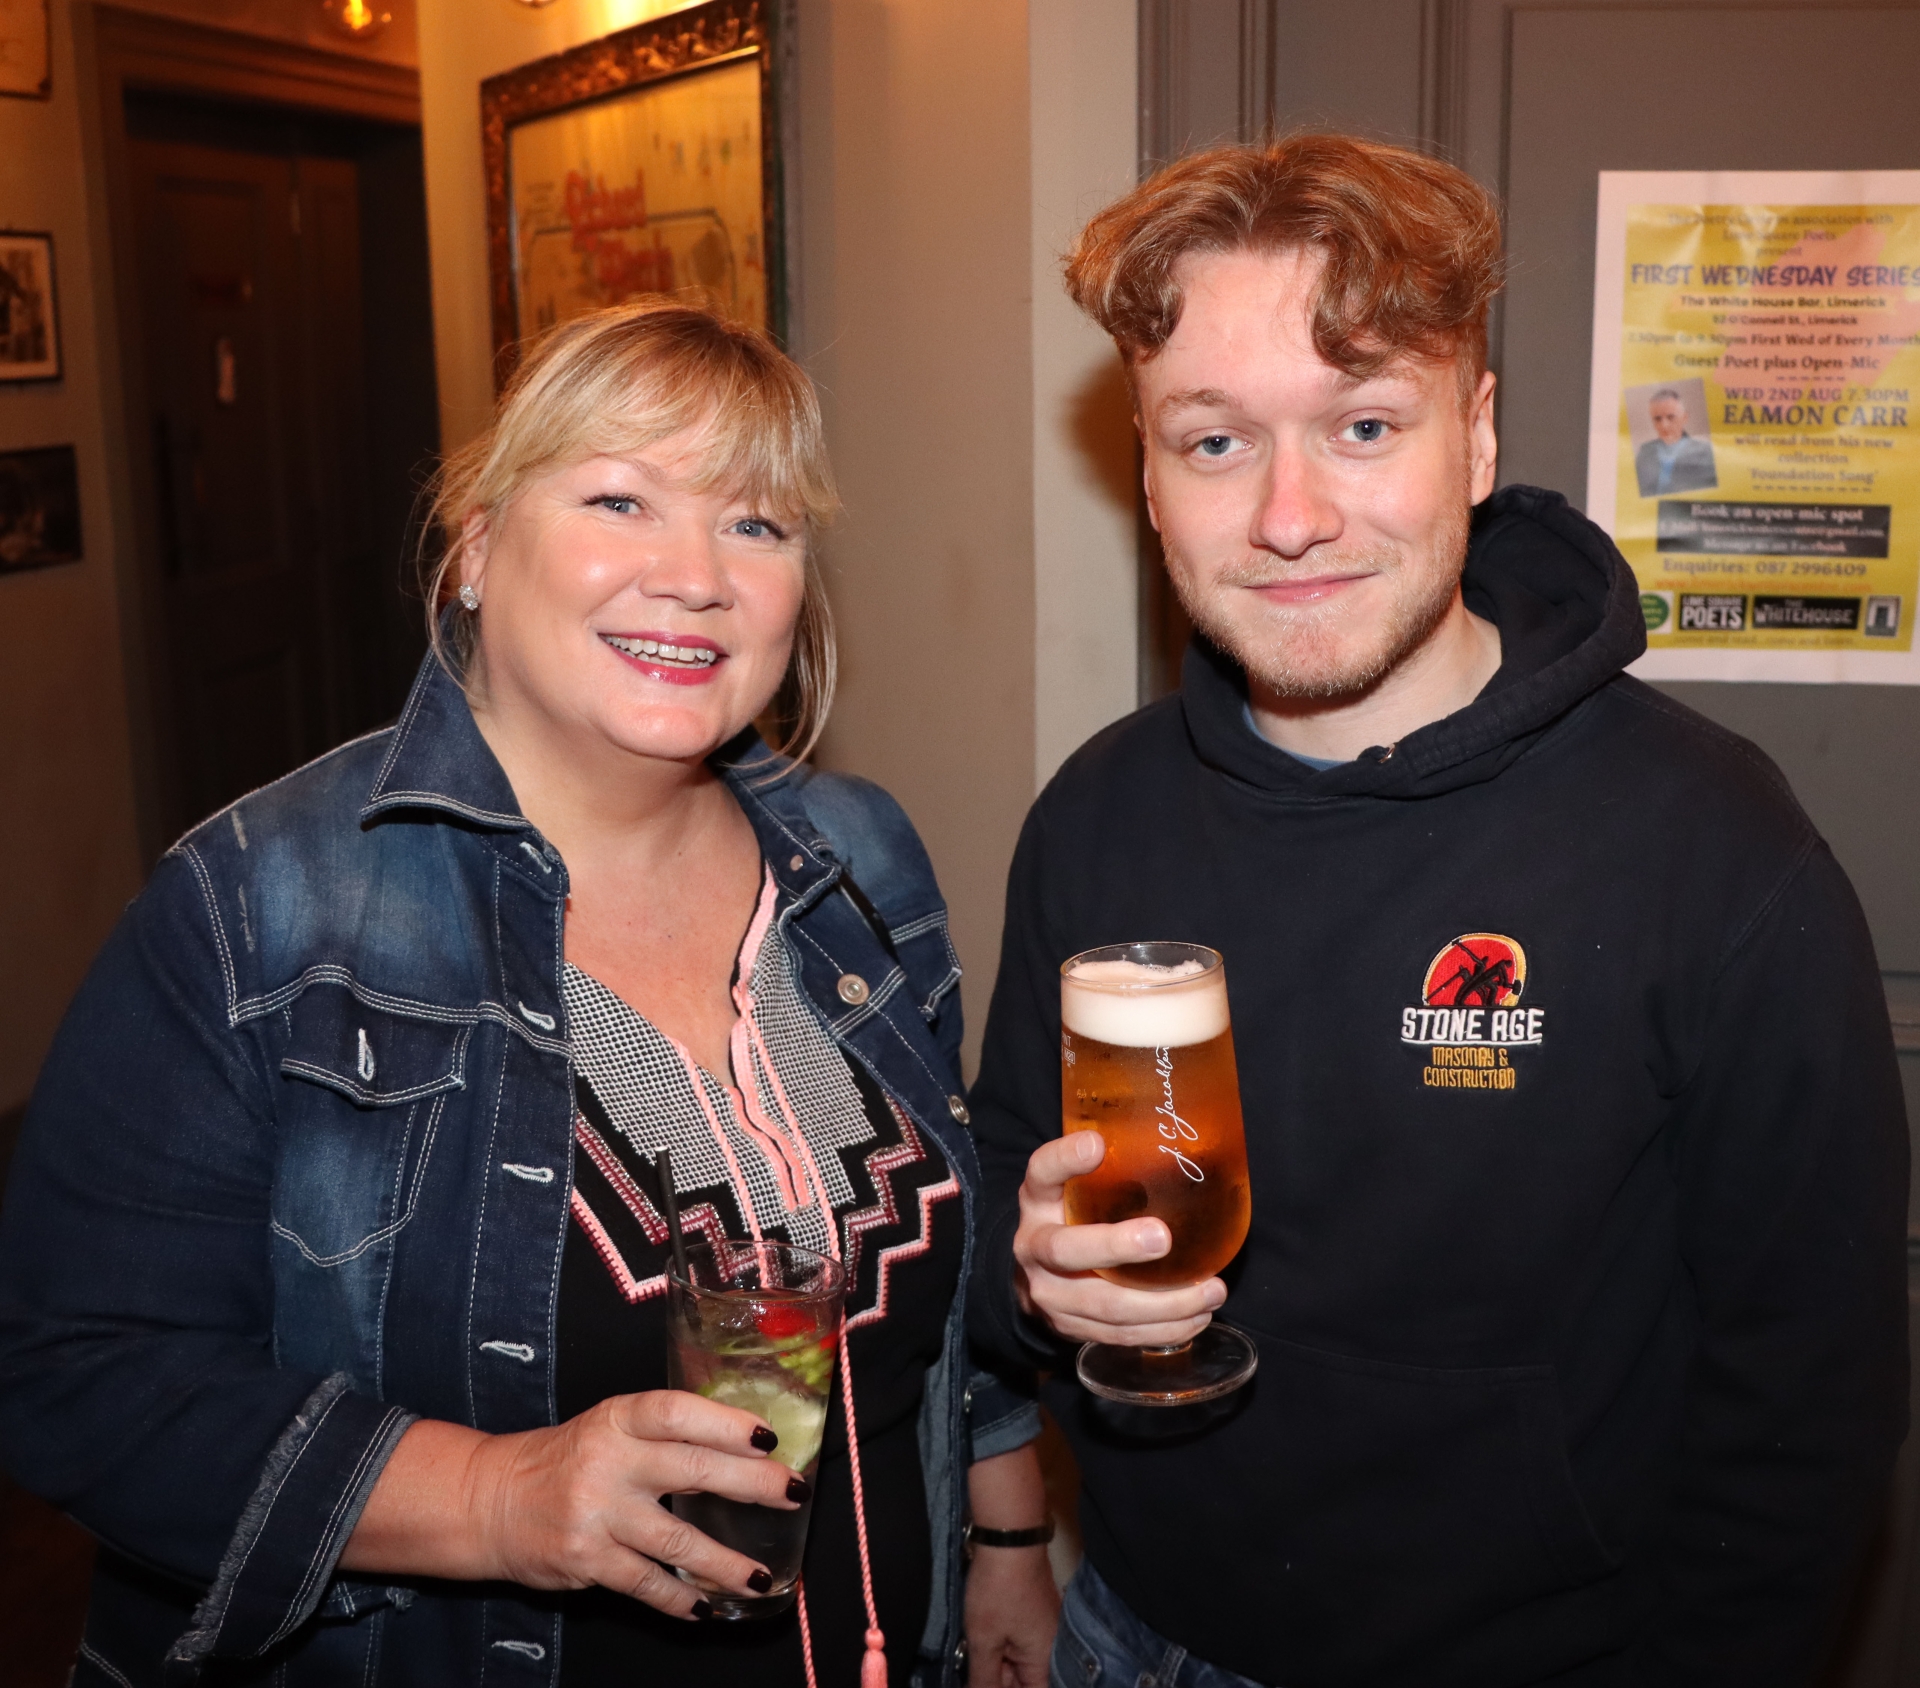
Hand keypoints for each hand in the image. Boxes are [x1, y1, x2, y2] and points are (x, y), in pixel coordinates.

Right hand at [342, 1391, 803, 1618]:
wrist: (490, 1499)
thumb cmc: (567, 1458)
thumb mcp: (610, 1426)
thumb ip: (665, 1434)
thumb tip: (747, 1448)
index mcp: (618, 1418)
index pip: (677, 1412)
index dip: (726, 1423)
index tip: (769, 1437)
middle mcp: (609, 1461)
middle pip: (691, 1471)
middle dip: (751, 1486)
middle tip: (794, 1494)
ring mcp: (597, 1513)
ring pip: (676, 1542)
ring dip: (725, 1563)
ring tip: (763, 1576)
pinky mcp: (586, 1560)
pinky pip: (645, 1584)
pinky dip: (679, 1599)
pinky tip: (705, 1605)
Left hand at [965, 1544, 1058, 1687]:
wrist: (1009, 1537)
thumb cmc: (998, 1589)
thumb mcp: (983, 1640)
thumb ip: (984, 1680)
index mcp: (1045, 1661)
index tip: (982, 1682)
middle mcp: (1051, 1648)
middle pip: (1024, 1680)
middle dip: (996, 1677)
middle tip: (972, 1661)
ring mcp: (1043, 1629)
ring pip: (1018, 1662)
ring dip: (995, 1661)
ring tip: (975, 1643)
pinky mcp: (1034, 1614)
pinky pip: (1018, 1642)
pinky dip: (1000, 1644)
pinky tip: (981, 1633)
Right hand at [1012, 1132, 1224, 1345]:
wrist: (1032, 1279)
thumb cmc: (1070, 1220)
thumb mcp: (1073, 1188)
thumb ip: (1110, 1171)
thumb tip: (1187, 1146)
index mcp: (1037, 1202)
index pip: (1042, 1173)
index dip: (1065, 1159)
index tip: (1096, 1144)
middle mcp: (1034, 1248)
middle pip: (1068, 1251)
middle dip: (1116, 1246)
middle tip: (1163, 1238)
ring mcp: (1050, 1295)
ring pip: (1106, 1305)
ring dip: (1163, 1304)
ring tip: (1211, 1292)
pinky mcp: (1070, 1329)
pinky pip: (1120, 1335)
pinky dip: (1163, 1331)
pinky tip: (1198, 1318)